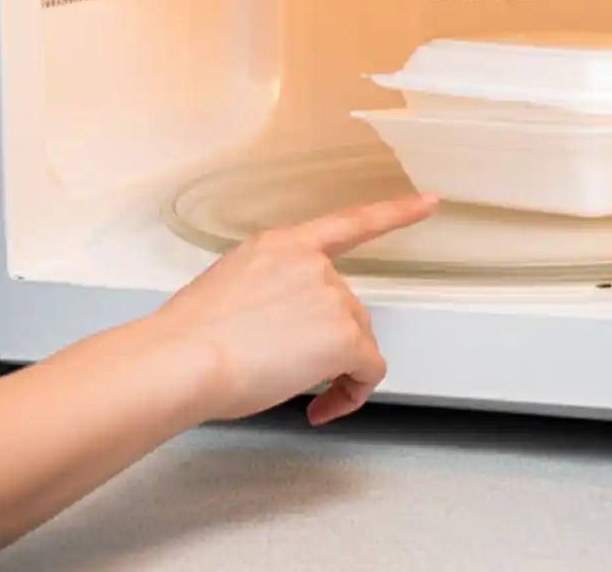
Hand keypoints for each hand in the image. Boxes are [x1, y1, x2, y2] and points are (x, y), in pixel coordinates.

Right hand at [150, 193, 438, 424]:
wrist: (182, 359)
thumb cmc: (187, 339)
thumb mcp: (227, 288)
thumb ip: (267, 291)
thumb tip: (280, 326)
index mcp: (279, 246)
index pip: (348, 223)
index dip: (395, 213)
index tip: (429, 203)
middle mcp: (312, 264)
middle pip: (347, 309)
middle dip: (327, 345)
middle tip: (286, 373)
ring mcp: (331, 296)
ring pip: (355, 342)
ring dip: (334, 370)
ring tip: (286, 387)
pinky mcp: (344, 336)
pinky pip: (367, 371)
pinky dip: (351, 394)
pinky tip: (321, 407)